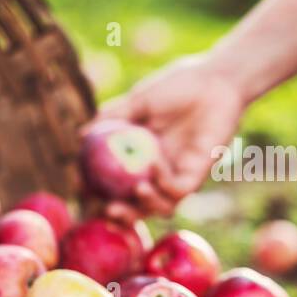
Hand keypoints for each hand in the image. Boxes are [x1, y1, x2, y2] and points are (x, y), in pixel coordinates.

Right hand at [89, 54, 246, 221]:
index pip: (120, 185)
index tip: (83, 189)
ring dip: (147, 206)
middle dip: (124, 217)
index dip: (101, 193)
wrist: (215, 80)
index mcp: (144, 158)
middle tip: (107, 211)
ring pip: (163, 207)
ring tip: (137, 190)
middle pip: (140, 207)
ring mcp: (180, 175)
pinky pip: (179, 189)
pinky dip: (164, 182)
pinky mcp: (199, 173)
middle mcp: (162, 172)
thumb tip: (81, 136)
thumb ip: (112, 117)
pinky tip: (156, 164)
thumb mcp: (139, 101)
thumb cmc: (178, 86)